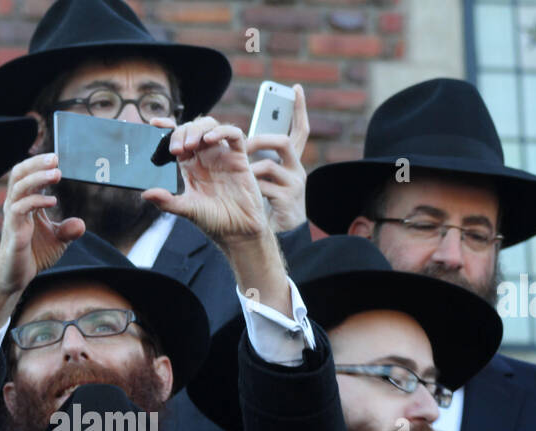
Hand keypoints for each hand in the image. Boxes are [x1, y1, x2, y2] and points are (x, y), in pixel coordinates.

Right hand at [0, 153, 84, 342]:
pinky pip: (20, 209)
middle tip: (55, 158)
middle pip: (18, 174)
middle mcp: (15, 206)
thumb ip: (68, 230)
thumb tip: (81, 223)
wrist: (17, 277)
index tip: (56, 159)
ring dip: (38, 178)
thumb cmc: (34, 255)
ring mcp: (12, 218)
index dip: (38, 165)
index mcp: (24, 203)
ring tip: (57, 173)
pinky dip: (36, 201)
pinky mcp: (13, 232)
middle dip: (36, 163)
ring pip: (19, 188)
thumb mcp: (57, 241)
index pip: (26, 175)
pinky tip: (53, 201)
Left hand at [141, 116, 268, 245]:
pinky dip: (222, 131)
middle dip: (181, 132)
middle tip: (176, 149)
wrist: (237, 232)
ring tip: (190, 145)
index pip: (177, 139)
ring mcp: (222, 156)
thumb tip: (145, 194)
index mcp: (190, 166)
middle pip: (192, 129)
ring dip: (198, 129)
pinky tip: (210, 139)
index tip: (154, 124)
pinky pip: (234, 135)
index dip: (167, 128)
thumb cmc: (214, 221)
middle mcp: (206, 157)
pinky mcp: (239, 159)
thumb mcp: (186, 210)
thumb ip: (166, 201)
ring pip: (210, 126)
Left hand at [245, 84, 308, 232]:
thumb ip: (256, 158)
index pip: (299, 129)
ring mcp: (294, 183)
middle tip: (244, 142)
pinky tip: (248, 195)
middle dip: (264, 138)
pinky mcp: (287, 198)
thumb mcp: (263, 178)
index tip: (296, 88)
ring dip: (253, 164)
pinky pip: (265, 185)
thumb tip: (235, 138)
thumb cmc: (264, 205)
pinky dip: (252, 187)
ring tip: (241, 172)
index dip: (299, 109)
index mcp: (290, 161)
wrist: (275, 236)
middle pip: (289, 140)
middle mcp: (296, 168)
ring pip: (272, 162)